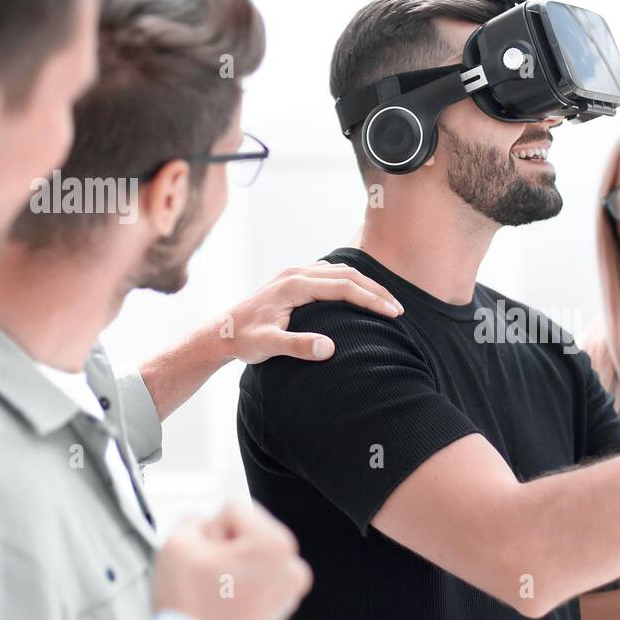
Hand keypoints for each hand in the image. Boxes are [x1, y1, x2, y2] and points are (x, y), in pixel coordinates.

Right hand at [154, 500, 312, 619]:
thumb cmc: (189, 608)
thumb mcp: (176, 543)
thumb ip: (193, 518)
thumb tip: (210, 525)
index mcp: (276, 544)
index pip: (233, 509)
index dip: (208, 531)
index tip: (205, 561)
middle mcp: (293, 564)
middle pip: (247, 530)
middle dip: (223, 547)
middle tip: (209, 580)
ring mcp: (292, 588)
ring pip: (250, 553)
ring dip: (231, 565)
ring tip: (216, 594)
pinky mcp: (283, 605)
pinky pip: (257, 576)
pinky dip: (240, 583)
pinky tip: (225, 604)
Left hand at [223, 262, 403, 363]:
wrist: (221, 333)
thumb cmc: (244, 340)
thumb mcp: (269, 346)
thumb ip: (298, 346)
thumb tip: (330, 348)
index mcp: (294, 285)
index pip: (343, 287)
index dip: (371, 299)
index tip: (393, 313)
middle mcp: (296, 273)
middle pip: (347, 274)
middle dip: (375, 290)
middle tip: (398, 309)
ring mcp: (295, 274)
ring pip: (340, 271)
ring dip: (365, 285)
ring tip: (386, 303)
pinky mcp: (294, 280)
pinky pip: (329, 273)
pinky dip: (350, 282)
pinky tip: (359, 295)